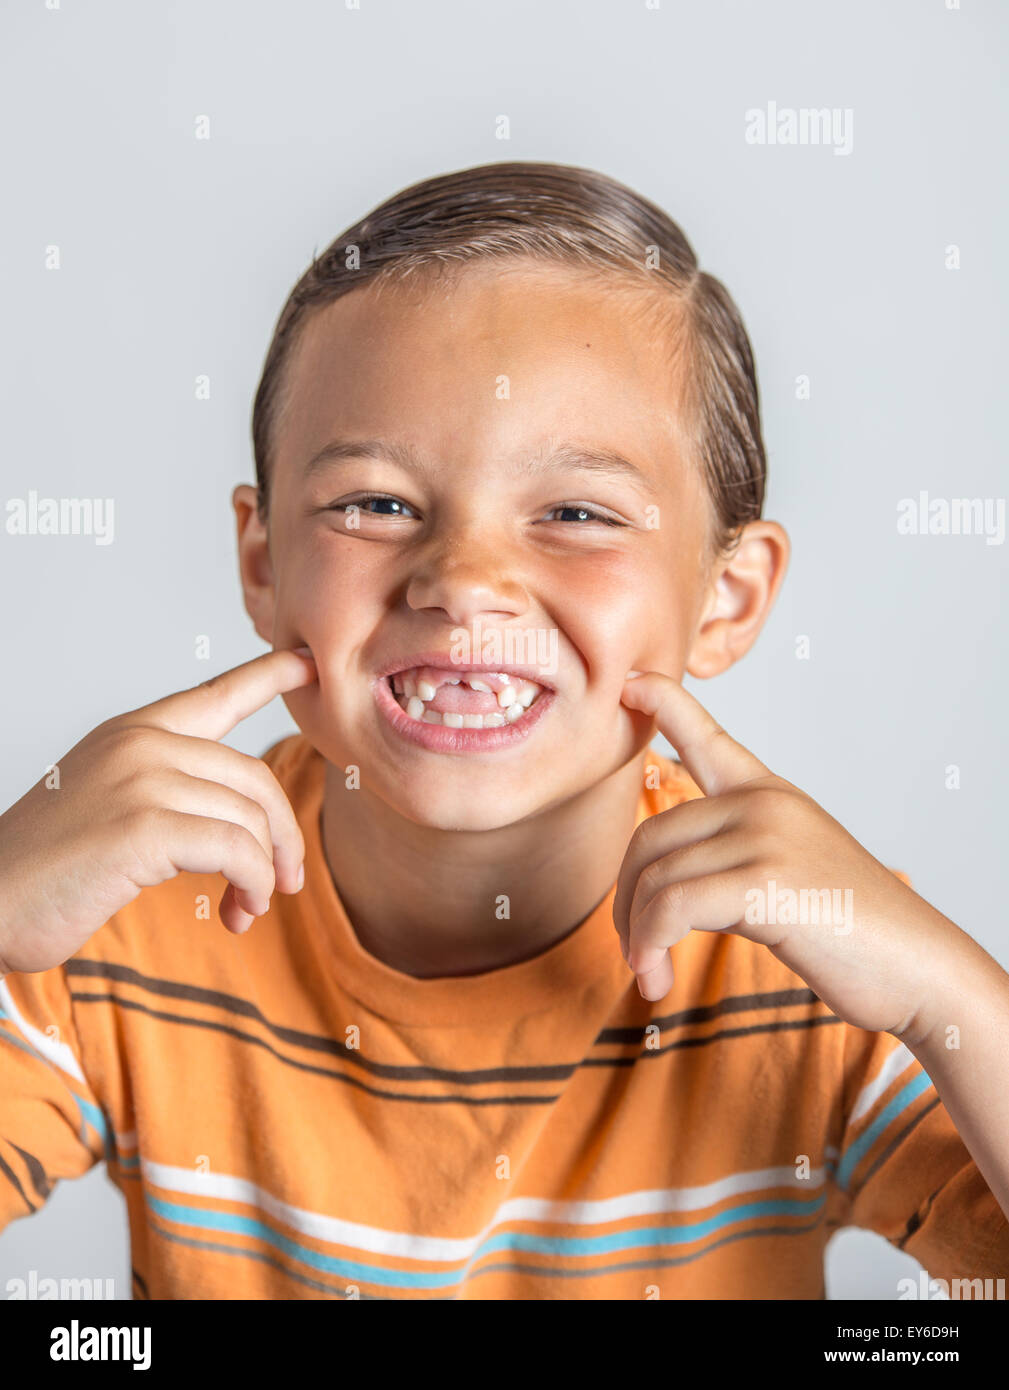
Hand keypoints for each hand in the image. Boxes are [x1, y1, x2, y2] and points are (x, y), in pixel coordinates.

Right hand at [0, 648, 317, 975]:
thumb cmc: (45, 869)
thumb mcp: (107, 805)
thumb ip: (167, 792)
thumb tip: (241, 825)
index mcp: (132, 732)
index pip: (215, 694)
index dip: (268, 677)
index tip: (308, 663)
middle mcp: (141, 744)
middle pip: (254, 776)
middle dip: (283, 834)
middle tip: (286, 881)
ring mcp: (142, 780)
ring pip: (251, 817)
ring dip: (265, 872)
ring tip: (249, 908)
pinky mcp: (145, 827)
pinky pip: (237, 850)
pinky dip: (252, 884)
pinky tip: (240, 910)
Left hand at [613, 671, 951, 1039]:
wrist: (918, 967)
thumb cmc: (854, 932)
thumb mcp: (791, 871)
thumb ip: (734, 856)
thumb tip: (663, 885)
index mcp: (770, 795)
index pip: (707, 736)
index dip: (665, 703)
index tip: (631, 684)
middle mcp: (764, 804)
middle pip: (651, 838)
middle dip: (628, 901)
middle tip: (636, 952)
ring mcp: (765, 837)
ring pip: (655, 879)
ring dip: (639, 938)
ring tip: (651, 977)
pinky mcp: (763, 881)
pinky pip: (670, 908)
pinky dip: (651, 946)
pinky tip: (658, 979)